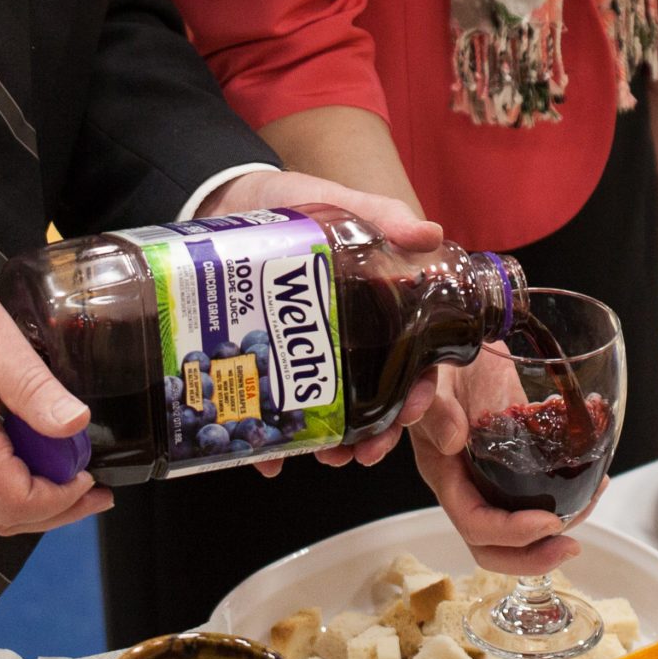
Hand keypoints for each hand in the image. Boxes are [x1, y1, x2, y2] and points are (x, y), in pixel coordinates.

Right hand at [0, 257, 111, 535]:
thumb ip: (35, 385)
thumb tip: (75, 422)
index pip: (15, 503)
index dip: (61, 500)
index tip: (90, 480)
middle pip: (0, 516)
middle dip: (53, 508)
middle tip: (90, 490)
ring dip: (25, 495)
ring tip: (63, 467)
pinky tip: (20, 449)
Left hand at [205, 168, 444, 476]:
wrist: (228, 198)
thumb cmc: (291, 204)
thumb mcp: (339, 204)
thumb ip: (382, 216)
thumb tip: (430, 233)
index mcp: (372, 310)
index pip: (409, 362)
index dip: (418, 391)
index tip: (411, 407)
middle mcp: (340, 342)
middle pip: (370, 400)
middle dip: (374, 434)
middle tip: (364, 452)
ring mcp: (296, 356)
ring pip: (323, 415)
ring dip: (329, 444)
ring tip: (326, 457)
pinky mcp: (254, 363)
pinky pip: (263, 413)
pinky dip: (267, 442)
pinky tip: (269, 460)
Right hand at [407, 357, 587, 574]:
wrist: (457, 337)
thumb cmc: (441, 357)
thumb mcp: (433, 376)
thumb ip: (435, 406)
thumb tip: (452, 440)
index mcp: (443, 470)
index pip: (474, 524)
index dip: (510, 534)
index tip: (547, 523)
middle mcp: (465, 482)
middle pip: (492, 545)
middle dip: (532, 556)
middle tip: (571, 546)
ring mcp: (487, 476)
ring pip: (515, 528)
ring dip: (554, 531)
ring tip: (590, 502)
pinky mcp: (509, 463)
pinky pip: (531, 498)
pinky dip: (562, 499)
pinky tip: (589, 481)